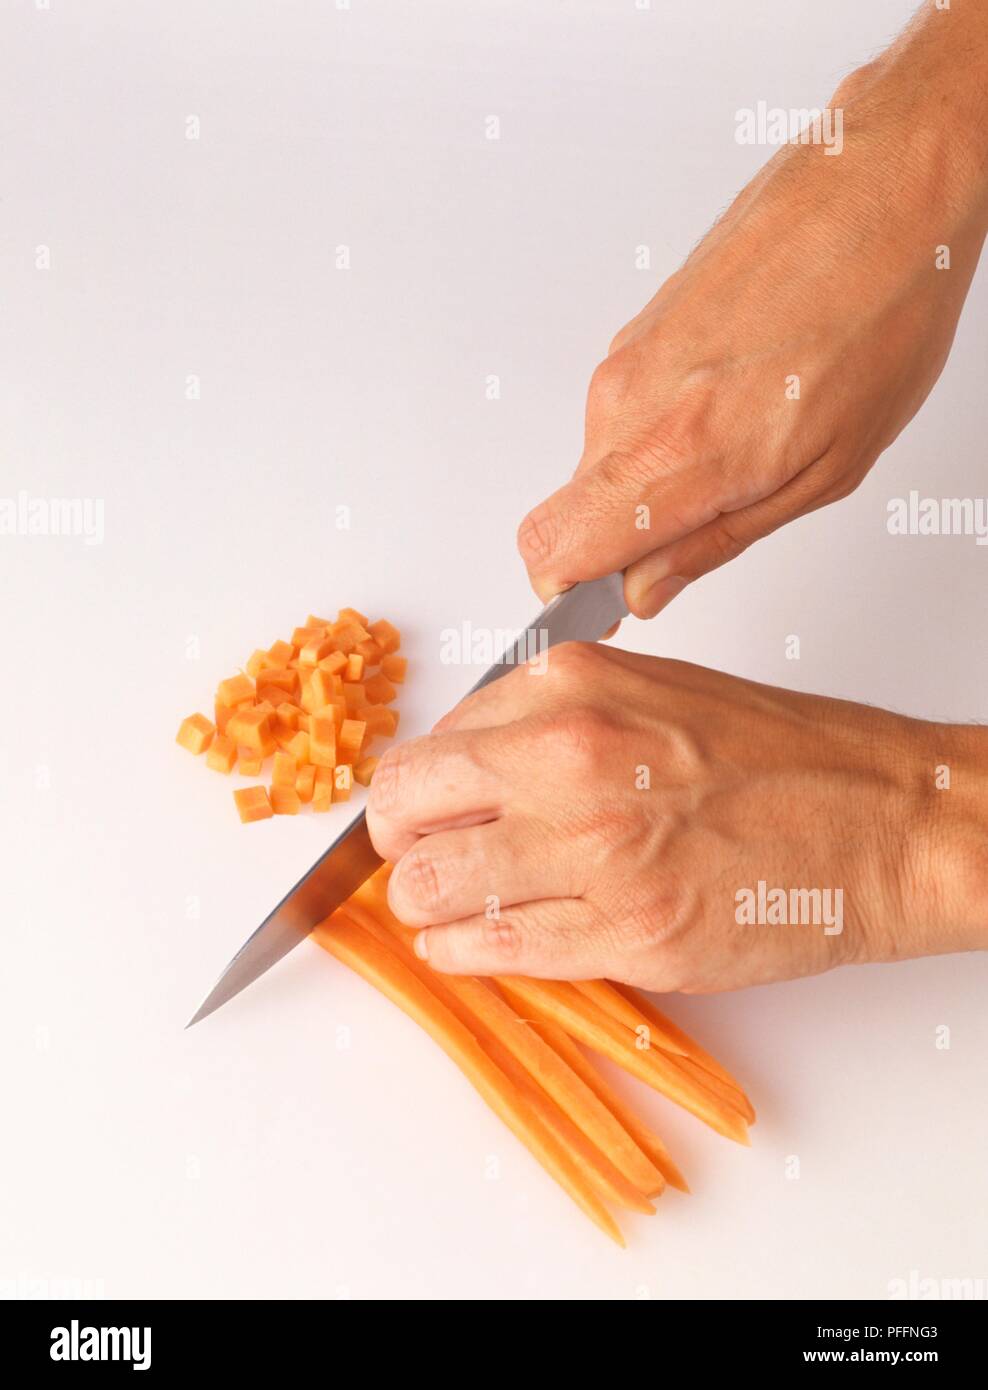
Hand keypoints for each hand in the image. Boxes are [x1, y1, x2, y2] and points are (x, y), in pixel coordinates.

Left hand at [365, 643, 986, 990]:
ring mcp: (598, 848)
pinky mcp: (630, 932)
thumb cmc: (779, 754)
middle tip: (421, 861)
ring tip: (451, 909)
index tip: (420, 817)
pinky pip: (490, 950)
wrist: (882, 819)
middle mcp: (571, 757)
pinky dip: (461, 953)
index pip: (424, 744)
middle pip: (400, 812)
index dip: (413, 793)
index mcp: (570, 684)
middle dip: (397, 845)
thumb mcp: (646, 689)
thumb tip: (461, 763)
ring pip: (428, 890)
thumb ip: (543, 718)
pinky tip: (478, 944)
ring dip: (425, 907)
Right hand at [517, 15, 987, 616]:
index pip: (551, 552)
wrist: (886, 184)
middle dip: (615, 542)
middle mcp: (629, 405)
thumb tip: (648, 587)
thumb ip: (716, 540)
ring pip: (598, 464)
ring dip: (650, 480)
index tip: (610, 599)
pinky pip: (621, 413)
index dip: (570, 591)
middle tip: (696, 532)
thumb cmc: (881, 312)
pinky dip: (662, 429)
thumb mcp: (824, 471)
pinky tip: (735, 402)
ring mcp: (625, 359)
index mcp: (674, 454)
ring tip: (741, 448)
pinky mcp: (636, 328)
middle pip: (565, 514)